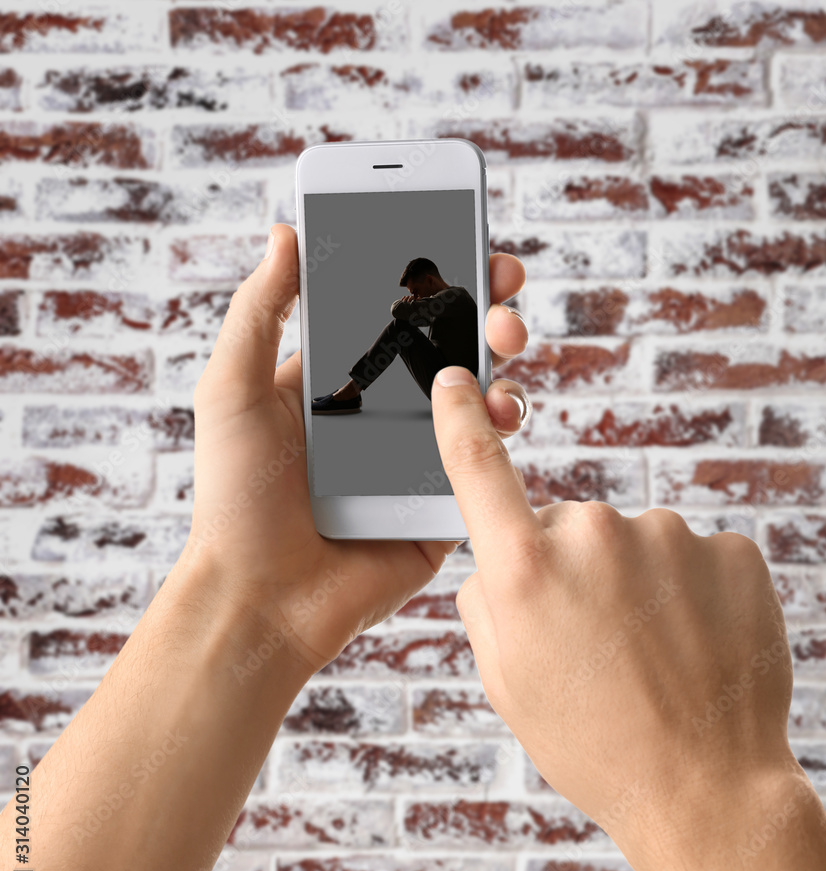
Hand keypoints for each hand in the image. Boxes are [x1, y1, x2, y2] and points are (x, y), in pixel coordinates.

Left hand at [181, 224, 530, 675]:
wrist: (261, 598)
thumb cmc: (235, 497)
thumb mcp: (232, 392)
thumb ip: (258, 312)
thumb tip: (285, 232)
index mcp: (340, 379)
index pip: (393, 312)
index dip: (431, 272)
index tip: (461, 230)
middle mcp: (385, 413)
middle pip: (449, 344)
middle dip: (484, 303)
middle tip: (502, 279)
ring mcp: (419, 458)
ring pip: (478, 393)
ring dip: (502, 355)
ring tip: (505, 339)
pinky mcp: (444, 503)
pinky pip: (486, 457)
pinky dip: (501, 424)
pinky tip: (497, 406)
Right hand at [429, 365, 797, 846]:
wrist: (705, 790)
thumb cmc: (592, 742)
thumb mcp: (505, 682)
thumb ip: (485, 604)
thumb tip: (491, 565)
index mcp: (525, 569)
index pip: (479, 469)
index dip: (460, 419)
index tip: (455, 382)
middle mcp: (594, 535)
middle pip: (567, 526)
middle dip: (571, 570)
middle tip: (594, 641)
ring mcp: (669, 538)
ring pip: (632, 544)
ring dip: (634, 583)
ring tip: (649, 653)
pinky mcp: (729, 550)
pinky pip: (690, 556)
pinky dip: (688, 590)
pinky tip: (691, 643)